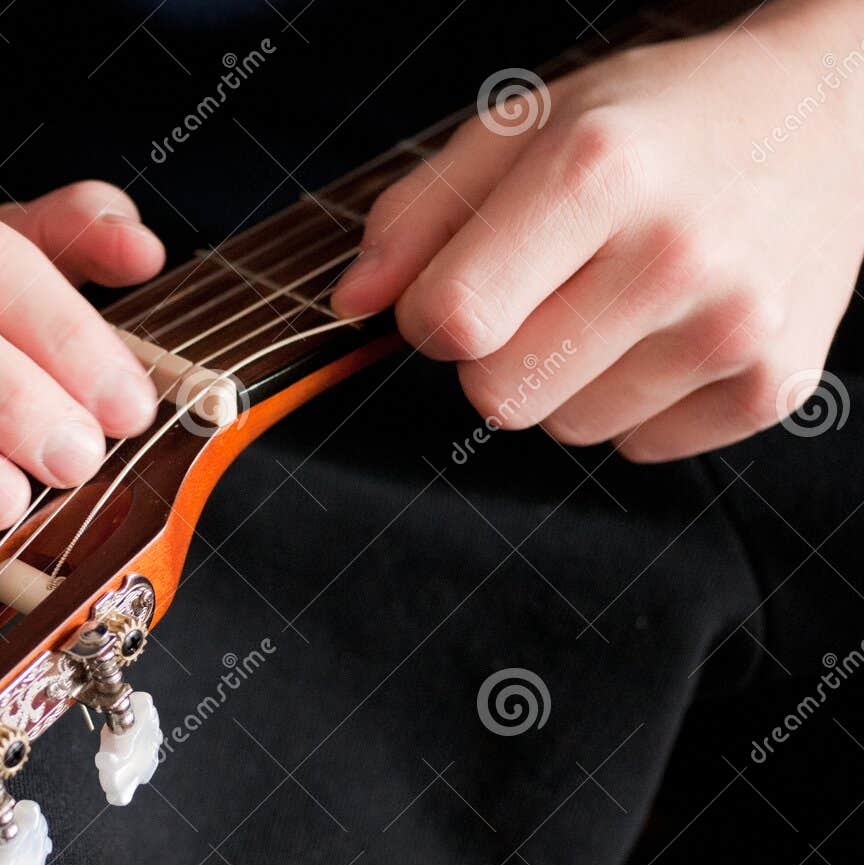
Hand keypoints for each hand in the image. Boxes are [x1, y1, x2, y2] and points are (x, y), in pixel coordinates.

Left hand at [329, 0, 863, 460]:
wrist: (827, 115)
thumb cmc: (653, 122)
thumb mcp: (524, 124)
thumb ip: (418, 213)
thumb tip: (350, 304)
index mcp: (597, 171)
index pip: (454, 319)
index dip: (431, 314)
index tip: (458, 287)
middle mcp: (675, 253)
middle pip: (497, 396)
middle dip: (493, 355)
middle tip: (544, 291)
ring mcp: (734, 329)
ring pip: (564, 427)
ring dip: (565, 378)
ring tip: (618, 299)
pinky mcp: (774, 387)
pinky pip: (635, 446)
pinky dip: (634, 400)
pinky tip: (668, 328)